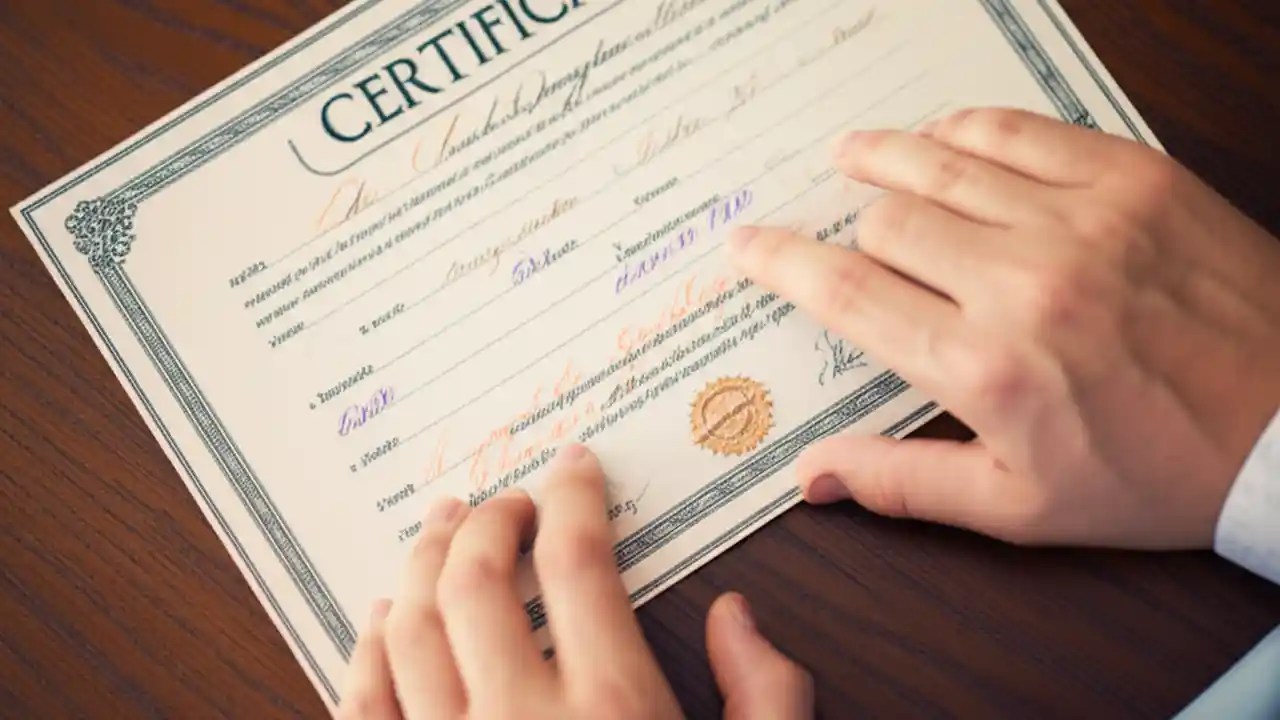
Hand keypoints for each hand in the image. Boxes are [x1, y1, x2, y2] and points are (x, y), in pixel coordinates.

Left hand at [338, 445, 811, 718]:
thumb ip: (768, 699)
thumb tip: (736, 616)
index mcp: (613, 716)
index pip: (579, 563)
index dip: (574, 496)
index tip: (576, 466)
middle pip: (477, 580)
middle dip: (489, 518)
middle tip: (507, 499)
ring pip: (408, 630)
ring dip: (421, 563)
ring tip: (441, 528)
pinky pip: (360, 709)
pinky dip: (364, 651)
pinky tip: (382, 620)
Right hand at [730, 108, 1279, 548]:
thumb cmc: (1154, 473)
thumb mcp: (1019, 505)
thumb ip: (903, 482)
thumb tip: (812, 475)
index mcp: (984, 368)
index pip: (846, 293)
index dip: (781, 263)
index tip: (749, 245)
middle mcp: (1020, 284)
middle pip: (884, 221)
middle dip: (847, 227)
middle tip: (833, 225)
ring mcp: (1077, 220)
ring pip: (938, 163)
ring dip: (883, 158)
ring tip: (856, 155)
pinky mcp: (1130, 179)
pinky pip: (1018, 130)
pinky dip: (966, 132)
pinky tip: (947, 143)